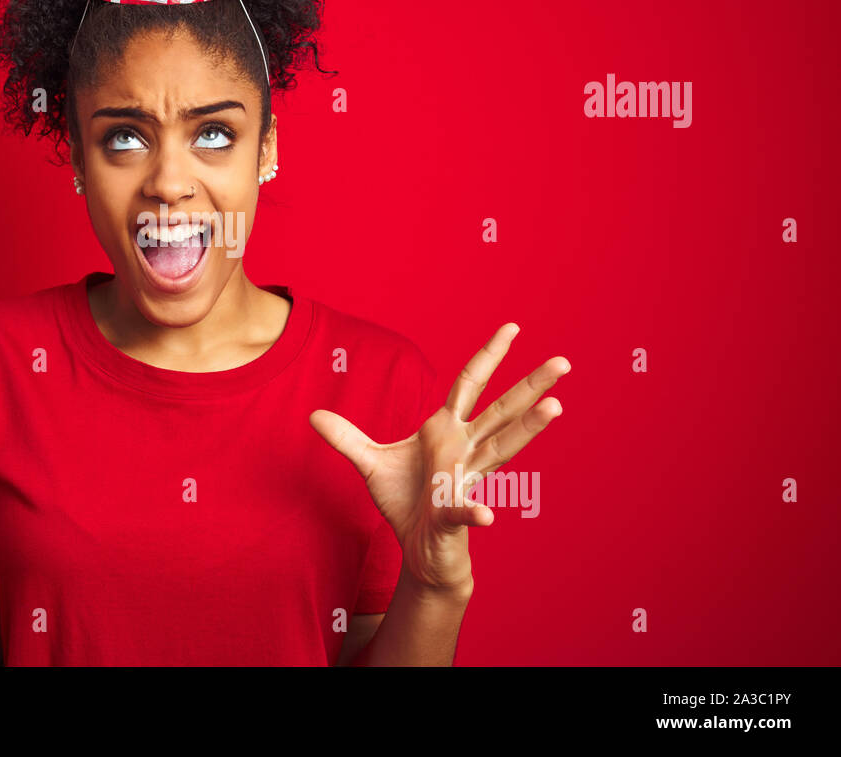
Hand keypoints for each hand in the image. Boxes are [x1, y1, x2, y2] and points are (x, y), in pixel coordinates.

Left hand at [310, 324, 568, 591]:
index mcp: (446, 431)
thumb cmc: (406, 502)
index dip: (490, 355)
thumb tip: (314, 414)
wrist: (420, 549)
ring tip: (556, 407)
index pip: (471, 385)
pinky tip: (484, 515)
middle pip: (501, 411)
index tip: (513, 327)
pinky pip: (462, 512)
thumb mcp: (370, 464)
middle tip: (563, 362)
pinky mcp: (452, 516)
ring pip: (501, 450)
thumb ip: (346, 437)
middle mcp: (464, 451)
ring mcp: (463, 481)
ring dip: (527, 430)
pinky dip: (472, 513)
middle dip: (531, 386)